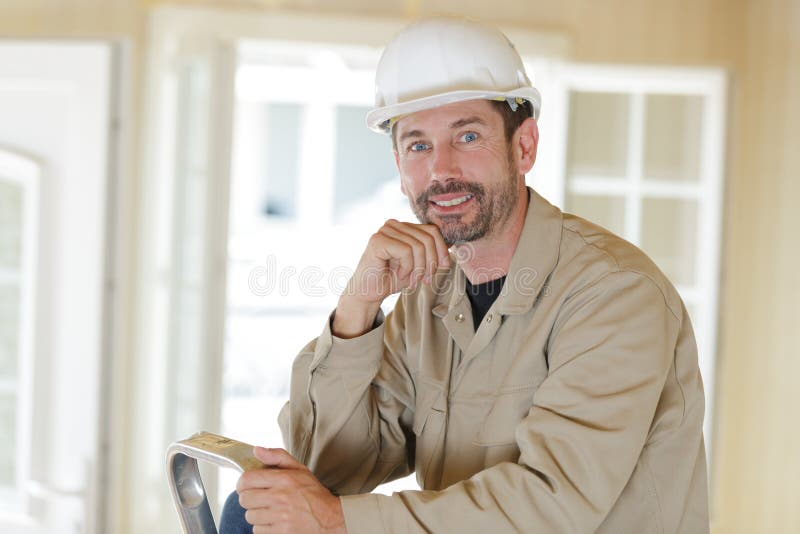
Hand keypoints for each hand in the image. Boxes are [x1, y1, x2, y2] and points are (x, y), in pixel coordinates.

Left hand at [236, 447, 346, 533]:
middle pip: (245, 499)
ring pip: (250, 516)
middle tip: (260, 499)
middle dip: (250, 499)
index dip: (242, 483)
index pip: (247, 479)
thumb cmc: (313, 494)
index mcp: (284, 479)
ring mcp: (280, 517)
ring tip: (271, 511)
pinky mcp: (280, 533)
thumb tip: (257, 450)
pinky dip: (263, 528)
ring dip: (257, 514)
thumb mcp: (300, 469)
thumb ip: (277, 456)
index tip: (246, 486)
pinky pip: (257, 530)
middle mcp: (280, 497)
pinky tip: (275, 522)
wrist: (330, 519)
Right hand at [334, 219, 449, 337]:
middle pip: (428, 238)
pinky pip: (406, 251)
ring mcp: (384, 230)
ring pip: (418, 246)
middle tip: (426, 280)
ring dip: (419, 269)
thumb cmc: (391, 278)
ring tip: (413, 280)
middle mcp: (394, 224)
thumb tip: (452, 245)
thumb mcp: (418, 264)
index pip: (432, 230)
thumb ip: (431, 252)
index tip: (443, 268)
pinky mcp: (378, 240)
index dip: (442, 250)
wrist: (369, 292)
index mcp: (403, 227)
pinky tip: (401, 274)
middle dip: (431, 262)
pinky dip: (408, 267)